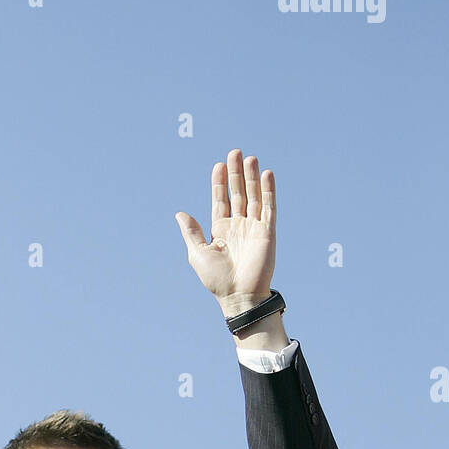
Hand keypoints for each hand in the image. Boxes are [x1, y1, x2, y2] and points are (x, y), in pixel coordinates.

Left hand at [175, 149, 275, 316]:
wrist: (238, 296)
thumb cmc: (217, 280)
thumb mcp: (198, 253)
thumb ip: (191, 232)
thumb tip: (179, 213)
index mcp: (222, 230)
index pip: (220, 200)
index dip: (220, 183)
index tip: (219, 165)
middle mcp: (239, 226)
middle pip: (238, 193)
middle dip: (236, 174)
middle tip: (235, 152)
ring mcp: (254, 227)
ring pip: (254, 196)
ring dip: (251, 177)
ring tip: (249, 158)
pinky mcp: (267, 232)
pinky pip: (269, 207)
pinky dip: (268, 190)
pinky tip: (266, 174)